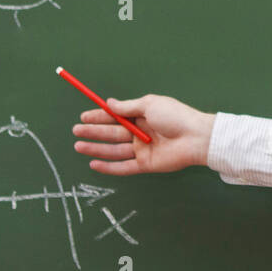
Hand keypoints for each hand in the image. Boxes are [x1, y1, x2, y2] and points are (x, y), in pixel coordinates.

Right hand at [71, 95, 215, 174]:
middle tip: (76, 130)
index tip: (83, 116)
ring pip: (114, 150)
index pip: (115, 116)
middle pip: (111, 132)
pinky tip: (93, 164)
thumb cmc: (176, 116)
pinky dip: (108, 167)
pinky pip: (123, 167)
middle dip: (93, 131)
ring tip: (78, 146)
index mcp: (142, 116)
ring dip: (96, 148)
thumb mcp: (149, 105)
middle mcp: (140, 133)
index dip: (99, 116)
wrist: (195, 137)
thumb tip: (108, 102)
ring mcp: (142, 149)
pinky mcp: (145, 165)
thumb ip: (127, 107)